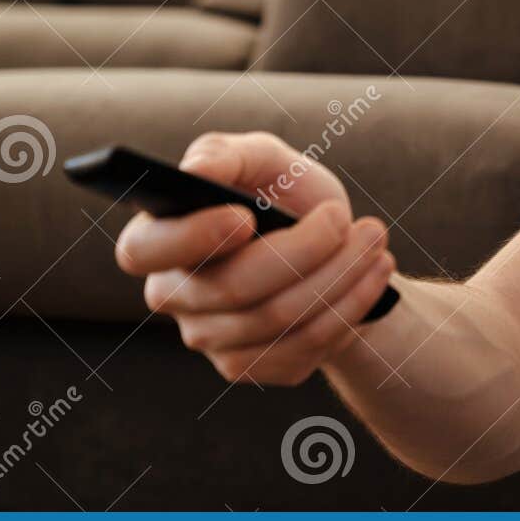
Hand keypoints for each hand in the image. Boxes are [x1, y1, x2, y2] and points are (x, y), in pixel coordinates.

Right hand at [114, 131, 396, 385]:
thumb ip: (228, 153)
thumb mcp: (267, 160)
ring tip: (376, 241)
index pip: (143, 249)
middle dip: (310, 249)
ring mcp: (207, 338)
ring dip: (344, 275)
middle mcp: (171, 294)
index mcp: (159, 236)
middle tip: (356, 221)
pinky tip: (372, 276)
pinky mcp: (248, 367)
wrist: (335, 247)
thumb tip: (196, 171)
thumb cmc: (287, 196)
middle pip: (233, 287)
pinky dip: (350, 306)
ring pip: (279, 318)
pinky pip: (302, 347)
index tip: (246, 218)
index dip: (193, 237)